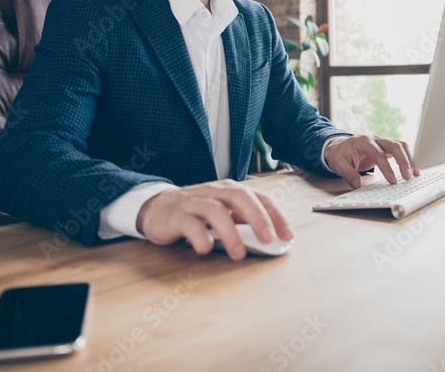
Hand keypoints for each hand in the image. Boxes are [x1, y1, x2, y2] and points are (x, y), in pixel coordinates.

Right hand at [135, 179, 292, 260]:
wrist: (156, 208)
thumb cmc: (197, 213)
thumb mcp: (223, 213)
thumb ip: (243, 222)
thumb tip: (270, 240)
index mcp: (230, 190)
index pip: (260, 198)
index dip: (276, 216)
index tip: (288, 236)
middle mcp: (214, 191)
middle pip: (240, 197)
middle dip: (257, 218)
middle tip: (268, 240)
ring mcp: (194, 202)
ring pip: (216, 211)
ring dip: (230, 233)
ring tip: (238, 254)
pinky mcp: (176, 216)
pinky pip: (191, 225)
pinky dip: (201, 238)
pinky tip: (206, 250)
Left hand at [323, 134, 419, 188]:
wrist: (339, 146)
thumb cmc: (340, 154)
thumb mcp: (339, 164)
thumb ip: (348, 174)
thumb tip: (357, 185)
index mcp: (363, 142)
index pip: (378, 154)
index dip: (387, 168)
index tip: (393, 181)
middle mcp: (375, 139)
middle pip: (394, 146)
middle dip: (403, 161)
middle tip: (408, 177)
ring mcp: (382, 142)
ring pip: (401, 145)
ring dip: (409, 158)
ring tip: (415, 174)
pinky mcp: (386, 147)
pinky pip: (400, 149)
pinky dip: (408, 158)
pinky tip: (413, 170)